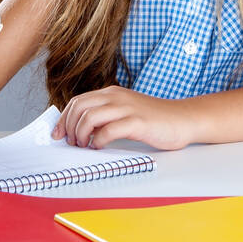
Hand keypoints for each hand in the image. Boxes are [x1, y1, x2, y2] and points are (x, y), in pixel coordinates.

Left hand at [51, 85, 195, 151]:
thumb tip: (79, 129)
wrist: (184, 119)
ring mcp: (127, 108)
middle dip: (69, 127)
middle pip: (79, 107)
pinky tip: (101, 147)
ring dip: (81, 135)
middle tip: (72, 143)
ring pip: (89, 117)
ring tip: (84, 146)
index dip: (63, 119)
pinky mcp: (137, 122)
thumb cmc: (155, 120)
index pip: (77, 101)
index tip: (58, 135)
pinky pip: (108, 131)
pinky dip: (99, 142)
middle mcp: (117, 97)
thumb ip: (106, 116)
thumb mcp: (126, 112)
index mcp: (112, 93)